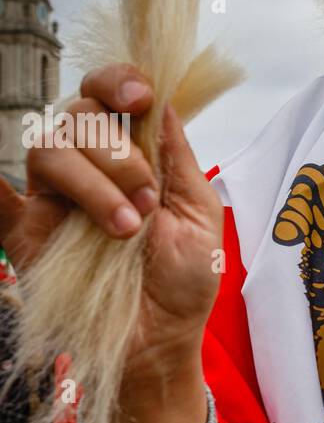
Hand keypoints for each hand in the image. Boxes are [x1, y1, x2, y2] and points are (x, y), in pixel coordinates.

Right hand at [0, 64, 222, 376]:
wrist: (161, 340)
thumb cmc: (184, 279)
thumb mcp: (199, 214)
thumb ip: (177, 156)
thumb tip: (160, 98)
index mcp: (130, 153)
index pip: (109, 95)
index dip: (118, 82)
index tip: (139, 98)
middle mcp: (87, 166)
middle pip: (78, 114)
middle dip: (118, 153)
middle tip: (146, 202)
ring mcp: (53, 198)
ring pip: (48, 148)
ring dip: (91, 181)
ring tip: (125, 227)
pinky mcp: (24, 234)